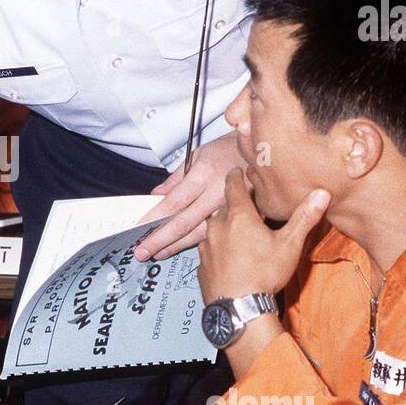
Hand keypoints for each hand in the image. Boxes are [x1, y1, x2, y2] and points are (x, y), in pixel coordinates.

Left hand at [134, 131, 243, 260]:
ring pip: (200, 234)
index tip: (138, 228)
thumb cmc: (229, 150)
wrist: (266, 150)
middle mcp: (216, 194)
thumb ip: (177, 177)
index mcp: (204, 175)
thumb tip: (157, 195)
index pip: (174, 202)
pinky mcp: (244, 219)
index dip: (154, 218)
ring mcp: (231, 209)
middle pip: (184, 223)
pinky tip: (182, 248)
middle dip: (161, 240)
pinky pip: (217, 233)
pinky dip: (197, 243)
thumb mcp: (200, 154)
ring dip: (177, 246)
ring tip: (158, 254)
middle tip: (142, 253)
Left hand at [197, 169, 328, 301]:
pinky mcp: (201, 265)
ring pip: (214, 228)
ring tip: (238, 233)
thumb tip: (322, 193)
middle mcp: (217, 227)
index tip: (236, 170)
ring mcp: (206, 246)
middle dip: (234, 206)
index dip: (236, 176)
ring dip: (224, 227)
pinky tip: (228, 257)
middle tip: (247, 209)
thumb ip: (304, 217)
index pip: (233, 186)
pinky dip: (218, 248)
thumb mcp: (290, 244)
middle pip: (223, 208)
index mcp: (238, 216)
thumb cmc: (264, 273)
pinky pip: (209, 249)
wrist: (238, 308)